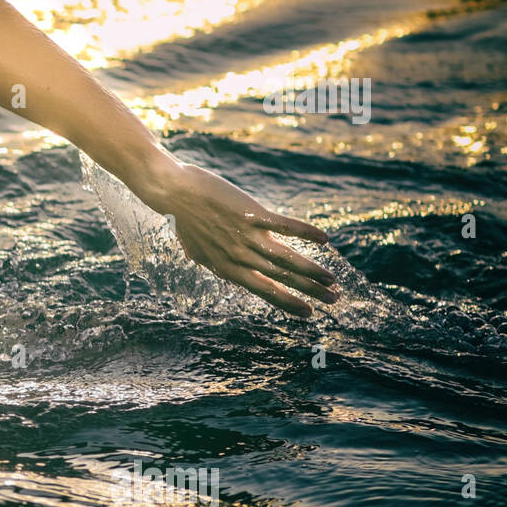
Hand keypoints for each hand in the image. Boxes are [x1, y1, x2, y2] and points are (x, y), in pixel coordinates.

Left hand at [160, 162, 338, 316]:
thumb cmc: (183, 219)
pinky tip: (324, 239)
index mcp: (227, 268)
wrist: (173, 192)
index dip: (288, 304)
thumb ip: (211, 261)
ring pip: (287, 259)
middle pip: (282, 279)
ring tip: (332, 280)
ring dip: (313, 271)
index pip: (265, 292)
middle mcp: (238, 257)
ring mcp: (245, 236)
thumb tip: (214, 267)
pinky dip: (305, 233)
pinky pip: (284, 225)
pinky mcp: (250, 214)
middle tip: (333, 301)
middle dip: (310, 292)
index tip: (308, 314)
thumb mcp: (197, 249)